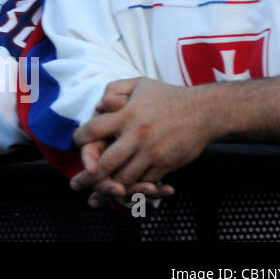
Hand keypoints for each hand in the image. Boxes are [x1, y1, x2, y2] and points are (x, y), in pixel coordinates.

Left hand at [73, 80, 174, 205]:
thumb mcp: (138, 84)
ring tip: (95, 195)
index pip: (93, 130)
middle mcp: (137, 136)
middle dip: (87, 177)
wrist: (204, 112)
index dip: (80, 138)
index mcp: (127, 115)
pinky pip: (144, 182)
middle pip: (105, 163)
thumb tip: (98, 106)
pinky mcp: (165, 165)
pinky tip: (121, 192)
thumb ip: (114, 89)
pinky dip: (131, 189)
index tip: (77, 143)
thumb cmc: (167, 96)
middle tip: (75, 184)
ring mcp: (152, 153)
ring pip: (124, 178)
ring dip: (108, 188)